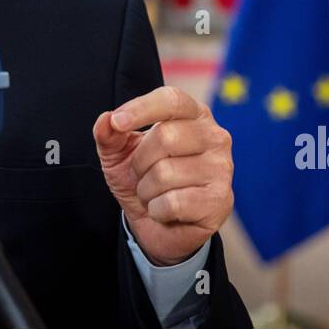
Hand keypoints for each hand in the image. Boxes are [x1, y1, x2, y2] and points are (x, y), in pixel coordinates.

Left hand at [93, 86, 233, 266]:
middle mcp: (215, 136)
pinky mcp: (220, 200)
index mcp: (194, 115)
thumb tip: (106, 120)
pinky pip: (173, 202)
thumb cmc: (145, 180)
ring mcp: (222, 168)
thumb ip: (110, 135)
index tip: (118, 122)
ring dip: (147, 190)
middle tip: (143, 175)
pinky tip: (166, 212)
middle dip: (140, 162)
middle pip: (165, 137)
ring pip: (165, 173)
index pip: (172, 100)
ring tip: (155, 194)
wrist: (162, 228)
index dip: (142, 108)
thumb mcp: (119, 155)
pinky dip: (157, 210)